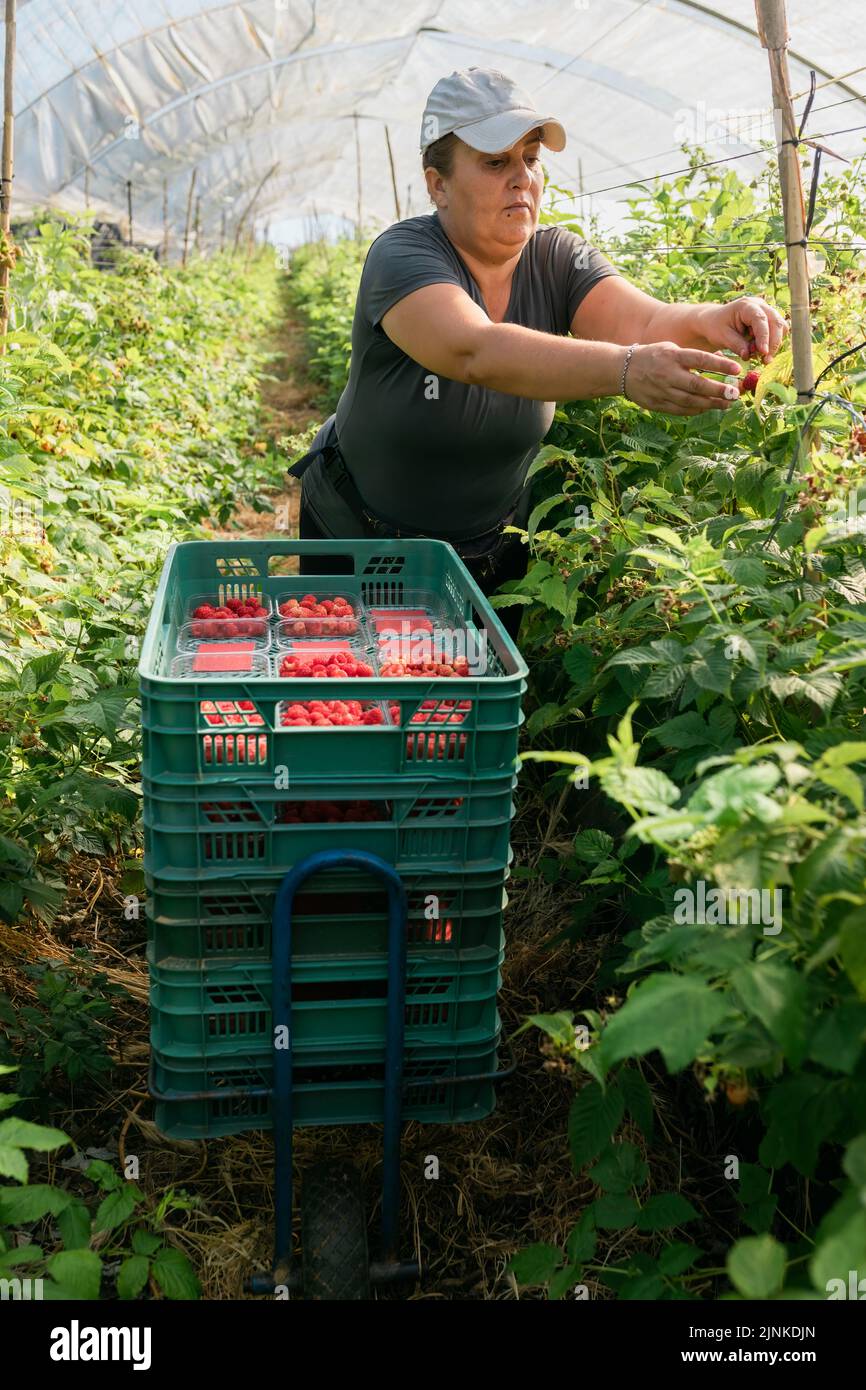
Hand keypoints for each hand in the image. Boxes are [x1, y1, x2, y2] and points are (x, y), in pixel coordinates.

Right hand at [624, 342, 741, 415]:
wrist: (623, 370)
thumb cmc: (653, 356)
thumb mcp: (671, 348)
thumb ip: (692, 356)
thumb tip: (720, 361)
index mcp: (672, 356)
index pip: (700, 360)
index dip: (720, 365)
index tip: (737, 369)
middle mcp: (667, 374)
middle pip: (697, 385)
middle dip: (719, 391)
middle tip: (736, 393)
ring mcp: (662, 391)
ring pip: (691, 401)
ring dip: (712, 404)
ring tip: (728, 403)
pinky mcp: (658, 404)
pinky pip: (681, 410)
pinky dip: (697, 409)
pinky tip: (708, 407)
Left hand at [701, 296, 788, 362]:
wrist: (714, 321)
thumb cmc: (716, 327)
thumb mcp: (722, 337)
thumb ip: (736, 345)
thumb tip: (748, 355)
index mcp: (745, 305)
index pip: (760, 319)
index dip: (764, 337)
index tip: (764, 353)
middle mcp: (759, 305)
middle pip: (776, 322)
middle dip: (773, 343)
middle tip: (766, 361)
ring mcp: (766, 311)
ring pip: (780, 327)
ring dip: (774, 344)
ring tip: (761, 358)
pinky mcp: (768, 320)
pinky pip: (777, 331)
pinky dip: (772, 343)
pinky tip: (761, 352)